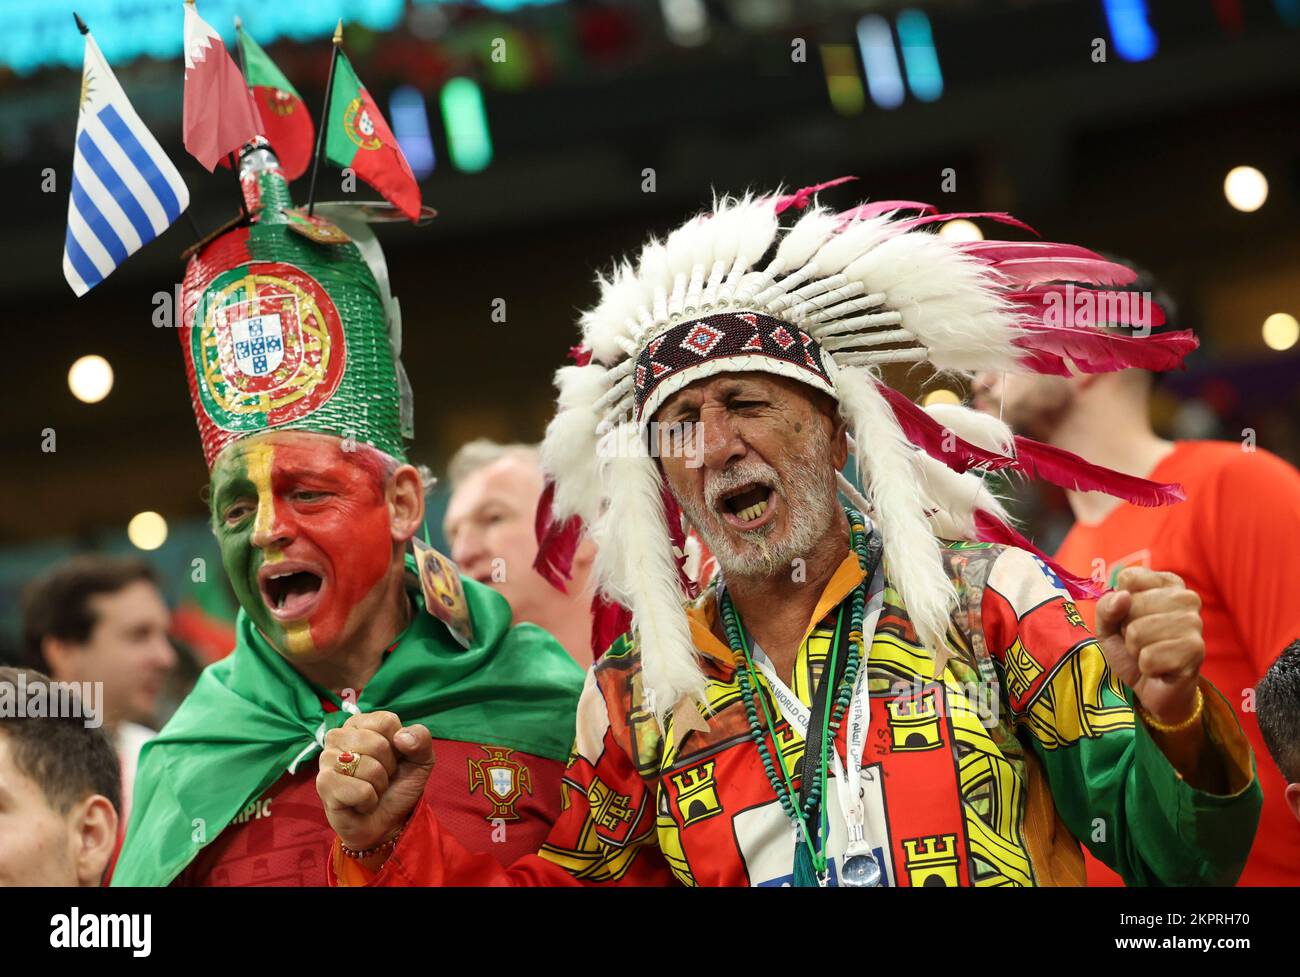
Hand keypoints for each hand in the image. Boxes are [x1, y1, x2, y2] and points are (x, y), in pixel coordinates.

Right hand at [316, 711, 434, 851]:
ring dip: (379, 784)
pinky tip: (361, 803)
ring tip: (371, 789)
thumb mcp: (421, 759)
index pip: (387, 721)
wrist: (386, 822)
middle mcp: (339, 736)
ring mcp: (326, 759)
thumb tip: (401, 737)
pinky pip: (360, 790)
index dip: (399, 745)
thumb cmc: (398, 785)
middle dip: (388, 767)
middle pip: (378, 744)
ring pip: (368, 767)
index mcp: (360, 723)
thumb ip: (421, 740)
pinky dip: (369, 801)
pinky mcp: (323, 784)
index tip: (394, 757)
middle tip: (381, 777)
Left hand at [1095, 568, 1203, 726]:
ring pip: (1138, 631)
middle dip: (1127, 629)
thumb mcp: (1108, 625)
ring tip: (1149, 653)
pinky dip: (1146, 666)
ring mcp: (1194, 623)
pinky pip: (1148, 657)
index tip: (1130, 617)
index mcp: (1167, 583)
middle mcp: (1186, 597)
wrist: (1152, 687)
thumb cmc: (1133, 649)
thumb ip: (1106, 607)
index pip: (1129, 578)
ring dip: (1135, 649)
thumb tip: (1122, 597)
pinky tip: (1160, 668)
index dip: (1119, 603)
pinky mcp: (1195, 649)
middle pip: (1132, 604)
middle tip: (1141, 640)